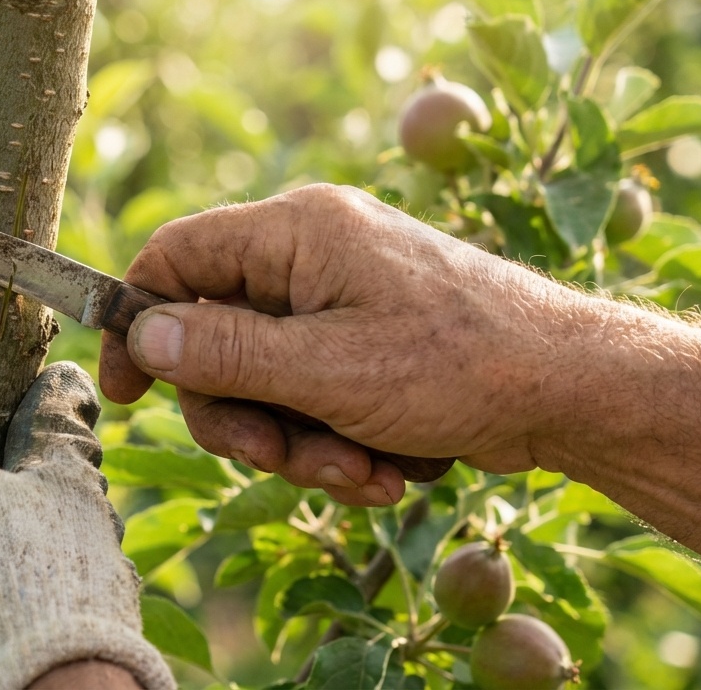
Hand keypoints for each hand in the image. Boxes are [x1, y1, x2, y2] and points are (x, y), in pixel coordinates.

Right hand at [99, 184, 603, 505]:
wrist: (573, 390)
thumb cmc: (458, 363)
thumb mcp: (326, 369)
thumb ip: (224, 354)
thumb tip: (142, 335)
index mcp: (296, 231)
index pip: (175, 256)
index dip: (137, 320)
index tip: (127, 392)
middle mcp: (311, 256)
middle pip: (216, 338)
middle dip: (246, 414)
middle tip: (276, 455)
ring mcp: (340, 302)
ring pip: (265, 381)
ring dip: (299, 441)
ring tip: (359, 468)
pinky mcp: (365, 345)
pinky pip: (312, 397)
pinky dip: (337, 440)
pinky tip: (386, 464)